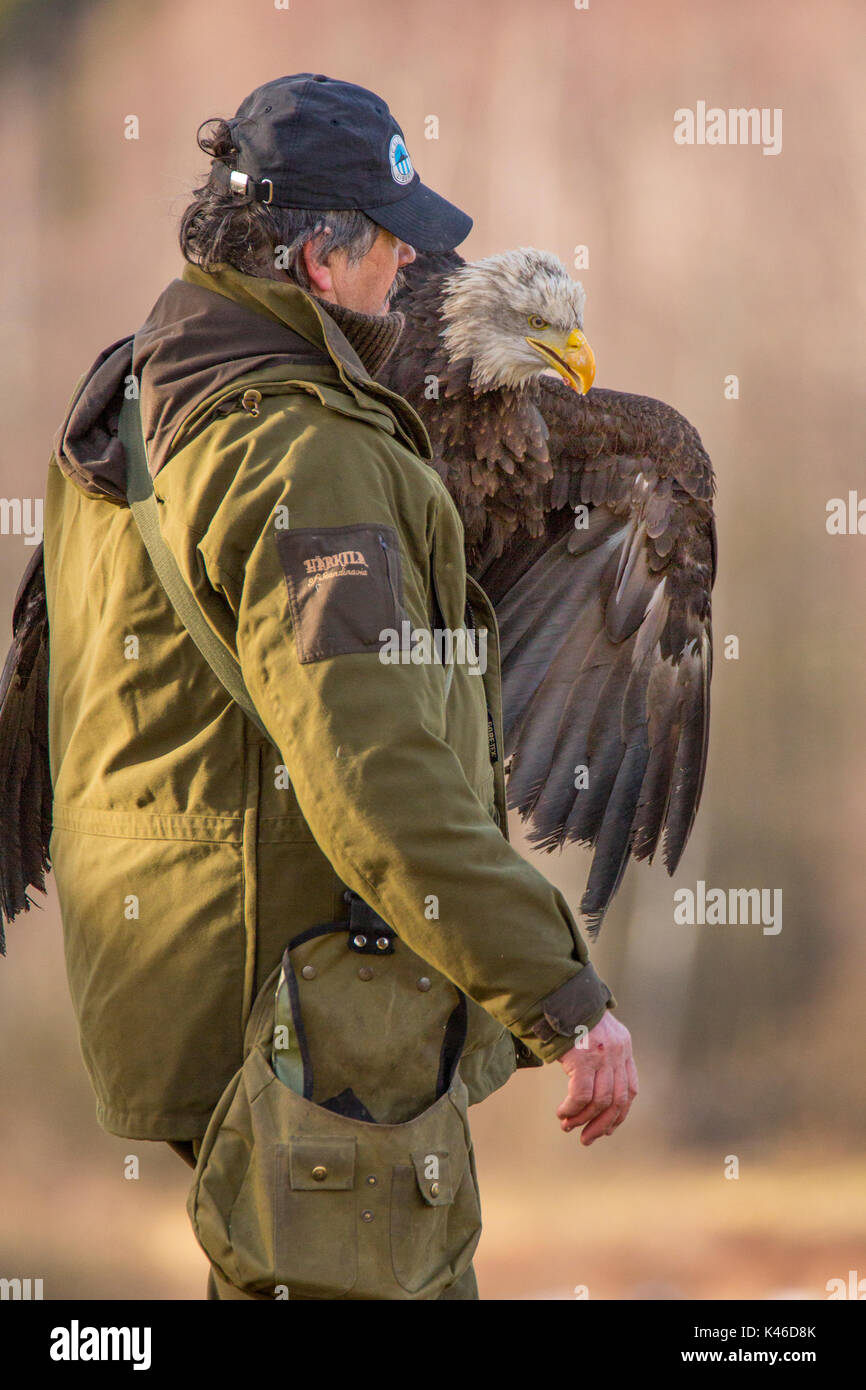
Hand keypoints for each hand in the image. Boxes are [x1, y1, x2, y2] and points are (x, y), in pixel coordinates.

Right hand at [556, 1011, 637, 1144]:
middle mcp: (617, 1052)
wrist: (557, 993)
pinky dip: (571, 1110)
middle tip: (586, 1139)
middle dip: (602, 1125)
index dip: (619, 1114)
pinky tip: (562, 1113)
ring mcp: (602, 1055)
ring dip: (583, 1120)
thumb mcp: (595, 1033)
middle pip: (617, 1100)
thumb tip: (594, 1092)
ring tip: (567, 1126)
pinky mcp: (583, 1058)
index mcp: (623, 1046)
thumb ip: (602, 1055)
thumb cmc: (570, 1015)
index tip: (606, 1129)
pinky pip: (581, 1096)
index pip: (630, 1089)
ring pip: (599, 1102)